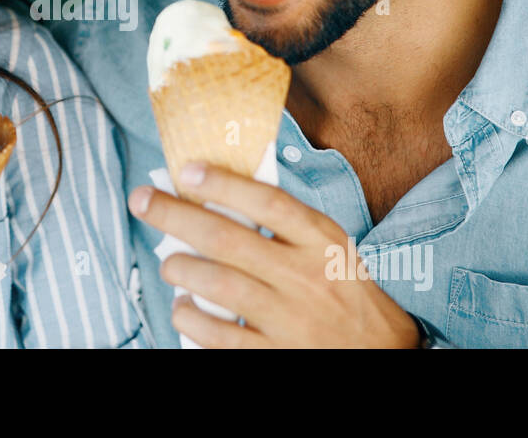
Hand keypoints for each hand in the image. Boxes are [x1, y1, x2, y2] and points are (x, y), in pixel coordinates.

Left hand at [129, 162, 419, 347]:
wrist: (384, 356)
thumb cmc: (345, 295)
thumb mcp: (331, 251)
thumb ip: (288, 225)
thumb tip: (221, 193)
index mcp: (323, 243)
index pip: (269, 203)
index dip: (224, 183)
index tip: (188, 170)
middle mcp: (306, 278)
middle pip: (228, 239)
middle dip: (175, 215)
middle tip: (143, 200)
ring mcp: (291, 321)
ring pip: (217, 285)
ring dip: (180, 268)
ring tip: (170, 263)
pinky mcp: (276, 356)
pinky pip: (219, 336)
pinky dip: (191, 317)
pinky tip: (184, 306)